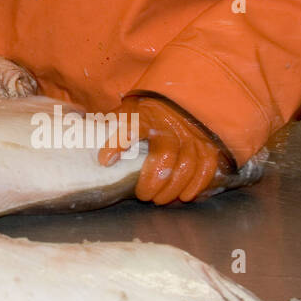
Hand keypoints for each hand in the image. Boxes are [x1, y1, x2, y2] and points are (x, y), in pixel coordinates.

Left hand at [97, 95, 232, 204]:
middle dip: (153, 180)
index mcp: (142, 114)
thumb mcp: (123, 113)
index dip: (118, 143)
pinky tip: (186, 196)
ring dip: (174, 186)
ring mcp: (189, 132)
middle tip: (143, 195)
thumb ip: (109, 129)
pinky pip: (207, 164)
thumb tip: (92, 150)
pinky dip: (198, 183)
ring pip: (187, 162)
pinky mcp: (205, 141)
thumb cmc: (142, 113)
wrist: (172, 100)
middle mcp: (168, 123)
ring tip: (161, 200)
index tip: (105, 160)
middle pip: (165, 154)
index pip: (130, 125)